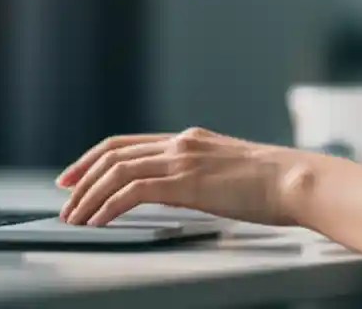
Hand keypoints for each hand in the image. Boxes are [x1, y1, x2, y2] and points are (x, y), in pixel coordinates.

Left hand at [55, 127, 318, 226]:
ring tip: (76, 217)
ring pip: (117, 171)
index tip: (75, 176)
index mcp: (188, 140)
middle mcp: (180, 143)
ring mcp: (182, 159)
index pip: (128, 144)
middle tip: (64, 199)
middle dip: (82, 177)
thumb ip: (197, 176)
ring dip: (90, 195)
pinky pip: (132, 192)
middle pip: (114, 154)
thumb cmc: (272, 184)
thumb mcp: (226, 173)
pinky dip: (109, 206)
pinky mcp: (185, 181)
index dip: (95, 159)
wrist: (296, 180)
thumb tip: (173, 192)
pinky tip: (100, 221)